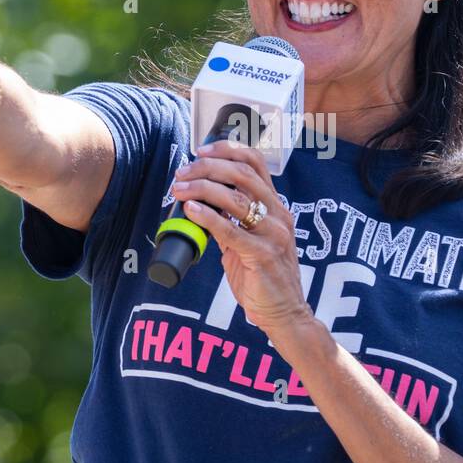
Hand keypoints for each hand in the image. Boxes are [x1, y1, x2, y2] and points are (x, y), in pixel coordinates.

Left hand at [170, 139, 312, 336]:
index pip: (256, 163)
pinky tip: (191, 210)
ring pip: (237, 198)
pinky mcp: (263, 256)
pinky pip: (232, 231)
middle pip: (243, 174)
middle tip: (183, 172)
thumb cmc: (264, 277)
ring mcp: (273, 235)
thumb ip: (231, 220)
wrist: (283, 312)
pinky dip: (208, 217)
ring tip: (179, 189)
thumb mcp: (248, 240)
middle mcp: (278, 215)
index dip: (228, 150)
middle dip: (208, 168)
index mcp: (275, 206)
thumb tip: (201, 202)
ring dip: (203, 188)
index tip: (201, 151)